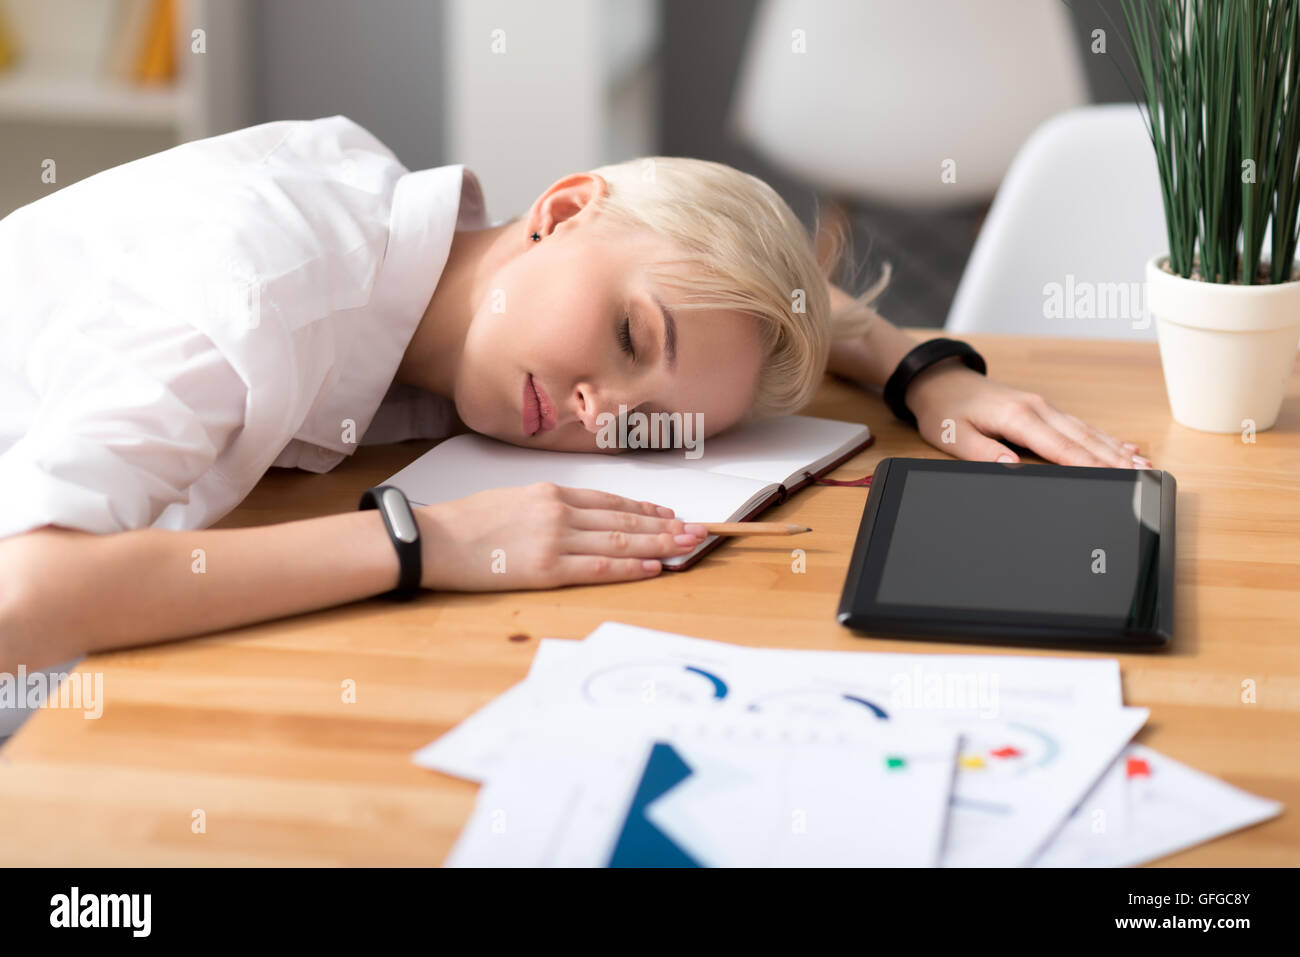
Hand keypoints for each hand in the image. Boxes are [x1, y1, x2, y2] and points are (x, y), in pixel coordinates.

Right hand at [414, 482, 707, 590]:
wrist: (434, 539)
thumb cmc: (465, 522)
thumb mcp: (511, 500)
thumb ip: (547, 507)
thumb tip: (578, 518)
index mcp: (551, 493)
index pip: (610, 501)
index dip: (644, 508)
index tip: (668, 513)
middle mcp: (560, 511)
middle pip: (625, 519)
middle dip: (665, 525)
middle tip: (698, 528)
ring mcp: (555, 540)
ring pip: (621, 542)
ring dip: (659, 544)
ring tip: (688, 545)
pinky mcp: (547, 569)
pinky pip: (599, 568)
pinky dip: (631, 568)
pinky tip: (654, 567)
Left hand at [904, 361, 1151, 468]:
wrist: (939, 380)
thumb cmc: (944, 410)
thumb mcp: (953, 435)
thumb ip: (982, 452)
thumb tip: (1011, 467)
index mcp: (1017, 416)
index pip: (1060, 447)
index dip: (1089, 464)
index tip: (1116, 478)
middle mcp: (1036, 408)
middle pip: (1082, 439)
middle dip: (1114, 459)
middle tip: (1144, 477)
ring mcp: (1042, 406)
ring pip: (1086, 431)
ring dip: (1115, 449)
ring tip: (1144, 465)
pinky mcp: (1042, 408)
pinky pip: (1078, 425)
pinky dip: (1103, 437)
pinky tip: (1122, 447)